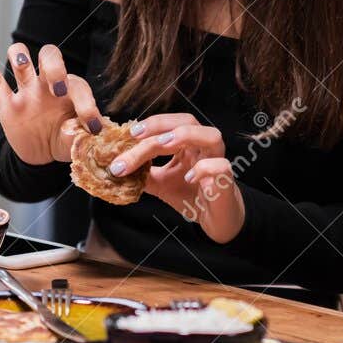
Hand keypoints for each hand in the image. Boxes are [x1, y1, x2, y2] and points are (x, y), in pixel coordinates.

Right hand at [0, 43, 100, 165]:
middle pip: (49, 56)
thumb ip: (81, 136)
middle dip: (54, 67)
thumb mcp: (75, 141)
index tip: (92, 126)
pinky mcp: (6, 103)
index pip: (78, 86)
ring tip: (22, 64)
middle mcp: (47, 85)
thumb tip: (88, 134)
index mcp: (69, 91)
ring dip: (20, 57)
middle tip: (58, 90)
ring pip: (20, 59)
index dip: (87, 105)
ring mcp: (26, 91)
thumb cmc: (64, 139)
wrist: (41, 153)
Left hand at [109, 113, 244, 242]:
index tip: (128, 133)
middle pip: (187, 123)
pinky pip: (221, 166)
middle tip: (135, 136)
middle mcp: (204, 147)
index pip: (170, 125)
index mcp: (188, 144)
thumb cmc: (190, 196)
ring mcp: (218, 162)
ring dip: (186, 136)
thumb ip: (143, 173)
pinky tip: (189, 178)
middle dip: (160, 126)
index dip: (151, 124)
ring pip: (212, 136)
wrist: (214, 220)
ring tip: (162, 144)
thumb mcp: (160, 183)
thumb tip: (116, 167)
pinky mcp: (226, 181)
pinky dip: (204, 168)